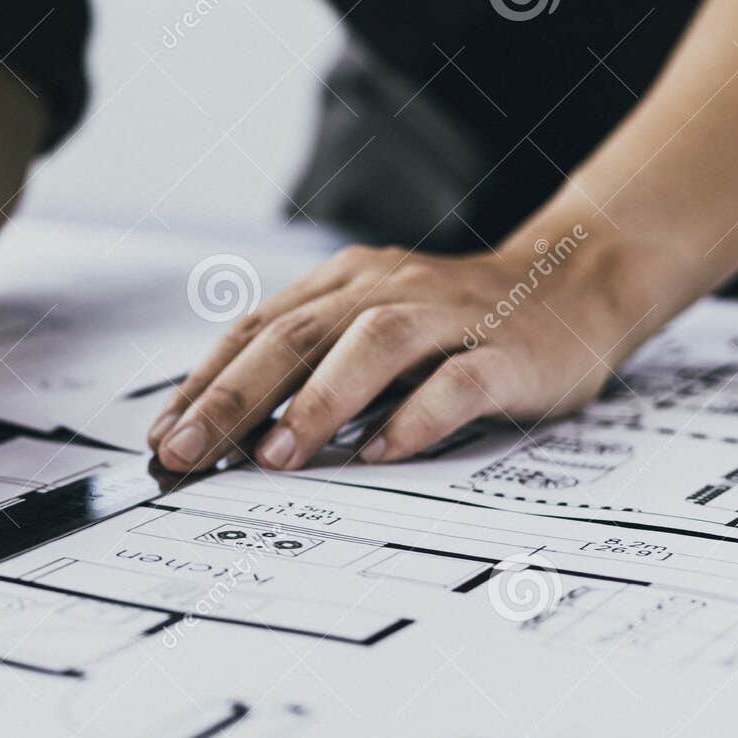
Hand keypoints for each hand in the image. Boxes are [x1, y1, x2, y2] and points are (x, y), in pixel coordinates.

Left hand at [148, 240, 650, 471]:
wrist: (576, 281)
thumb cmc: (454, 324)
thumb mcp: (372, 331)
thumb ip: (312, 369)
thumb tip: (230, 436)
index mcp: (344, 284)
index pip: (258, 328)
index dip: (205, 381)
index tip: (162, 435)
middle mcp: (386, 289)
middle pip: (296, 335)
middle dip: (233, 395)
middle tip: (186, 451)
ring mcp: (448, 318)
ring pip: (372, 347)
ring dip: (315, 401)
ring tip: (271, 456)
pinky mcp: (505, 353)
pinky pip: (456, 384)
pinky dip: (415, 417)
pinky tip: (380, 453)